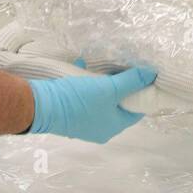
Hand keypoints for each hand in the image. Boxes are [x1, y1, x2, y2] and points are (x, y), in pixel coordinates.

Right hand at [27, 66, 154, 142]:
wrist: (40, 105)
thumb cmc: (79, 100)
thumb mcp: (109, 88)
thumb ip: (131, 81)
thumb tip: (152, 74)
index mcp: (113, 127)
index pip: (136, 111)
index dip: (142, 93)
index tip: (144, 76)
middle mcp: (100, 128)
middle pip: (118, 104)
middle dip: (121, 85)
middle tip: (124, 66)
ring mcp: (84, 121)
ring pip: (101, 99)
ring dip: (102, 82)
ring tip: (104, 65)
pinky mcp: (70, 113)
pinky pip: (84, 96)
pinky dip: (86, 83)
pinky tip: (83, 66)